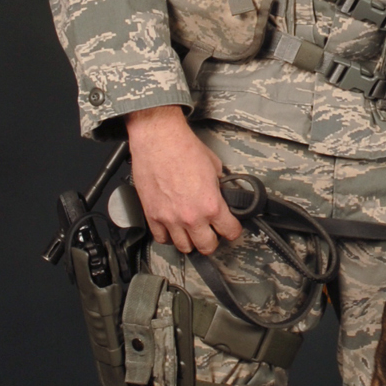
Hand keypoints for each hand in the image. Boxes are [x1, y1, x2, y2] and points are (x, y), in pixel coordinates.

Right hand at [125, 106, 242, 254]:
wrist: (158, 139)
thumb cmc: (183, 147)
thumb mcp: (214, 166)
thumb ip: (219, 184)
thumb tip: (221, 190)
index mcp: (211, 205)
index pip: (230, 231)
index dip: (233, 230)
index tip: (231, 228)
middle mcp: (191, 216)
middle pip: (207, 247)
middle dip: (212, 241)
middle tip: (212, 234)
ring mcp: (170, 218)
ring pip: (184, 247)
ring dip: (190, 241)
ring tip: (192, 233)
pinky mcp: (152, 215)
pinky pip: (161, 238)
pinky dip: (168, 237)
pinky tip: (172, 230)